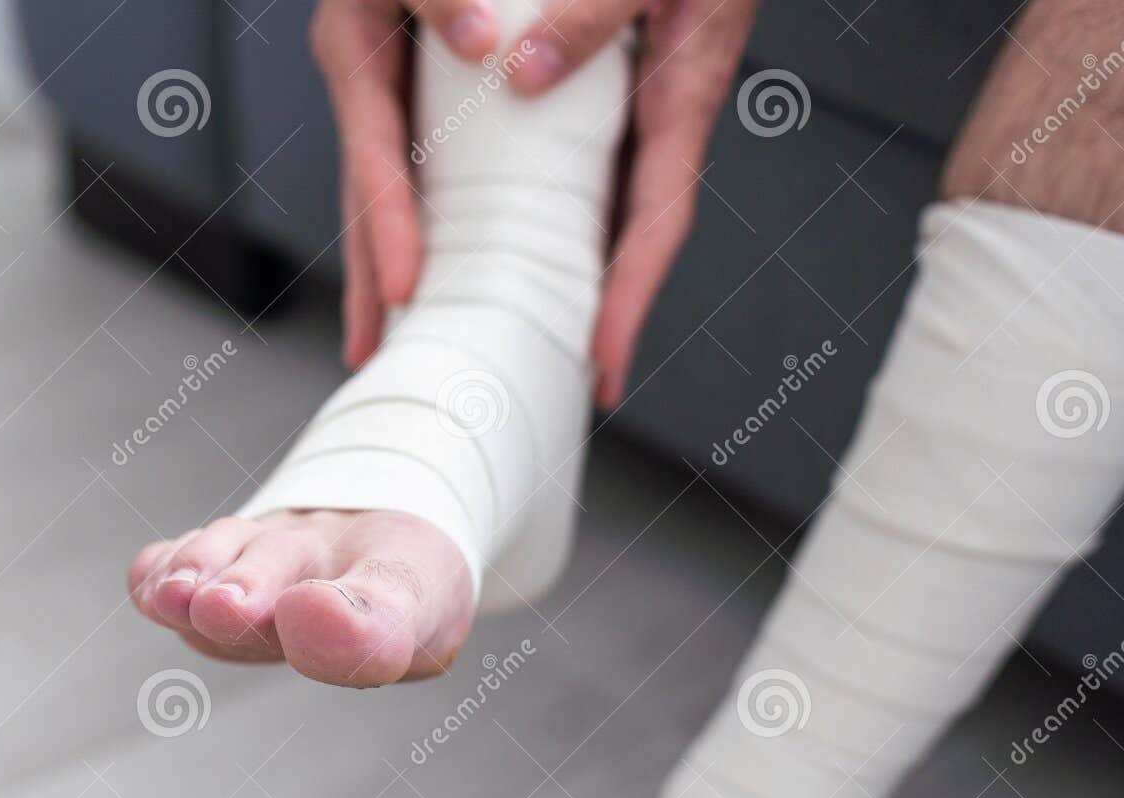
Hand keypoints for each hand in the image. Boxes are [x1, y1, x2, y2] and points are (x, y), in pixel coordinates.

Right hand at [310, 0, 502, 366]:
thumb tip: (487, 45)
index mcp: (358, 44)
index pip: (373, 153)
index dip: (388, 224)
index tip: (403, 287)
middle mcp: (368, 77)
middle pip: (369, 196)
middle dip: (372, 279)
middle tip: (375, 354)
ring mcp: (391, 94)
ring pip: (389, 194)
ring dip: (390, 268)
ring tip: (392, 340)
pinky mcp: (418, 101)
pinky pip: (417, 174)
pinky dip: (423, 227)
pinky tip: (434, 271)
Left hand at [504, 0, 758, 407]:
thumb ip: (600, 10)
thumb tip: (528, 70)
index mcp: (682, 95)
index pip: (656, 220)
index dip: (630, 296)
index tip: (604, 359)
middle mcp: (657, 118)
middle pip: (619, 237)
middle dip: (590, 314)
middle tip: (547, 379)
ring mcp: (632, 112)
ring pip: (591, 208)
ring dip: (558, 271)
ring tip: (510, 330)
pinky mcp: (608, 95)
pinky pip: (570, 167)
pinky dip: (537, 211)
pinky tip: (496, 239)